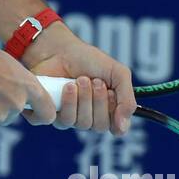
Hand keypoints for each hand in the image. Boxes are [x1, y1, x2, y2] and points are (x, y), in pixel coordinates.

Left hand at [21, 24, 136, 133]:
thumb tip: (123, 126)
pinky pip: (60, 122)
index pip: (116, 128)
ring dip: (82, 99)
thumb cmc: (89, 60)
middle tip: (93, 81)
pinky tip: (65, 86)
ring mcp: (70, 118)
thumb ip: (127, 99)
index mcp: (107, 110)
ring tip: (78, 80)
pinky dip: (66, 102)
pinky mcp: (51, 115)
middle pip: (98, 127)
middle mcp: (89, 117)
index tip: (112, 94)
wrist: (60, 49)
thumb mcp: (117, 73)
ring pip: (80, 124)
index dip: (115, 114)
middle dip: (97, 101)